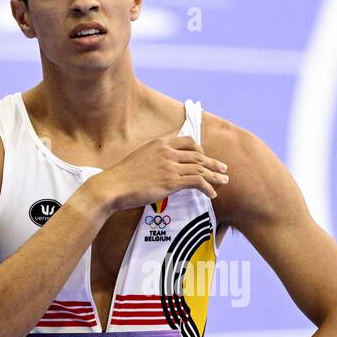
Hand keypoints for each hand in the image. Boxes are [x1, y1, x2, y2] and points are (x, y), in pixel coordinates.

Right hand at [86, 136, 228, 212]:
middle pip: (198, 156)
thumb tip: (163, 166)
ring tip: (224, 181)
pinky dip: (207, 187)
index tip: (206, 157)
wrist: (113, 186)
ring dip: (215, 176)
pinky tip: (212, 194)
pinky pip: (197, 182)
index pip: (188, 142)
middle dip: (213, 163)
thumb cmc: (122, 176)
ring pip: (200, 168)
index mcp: (160, 143)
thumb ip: (155, 157)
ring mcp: (170, 166)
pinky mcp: (171, 181)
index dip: (200, 150)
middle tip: (224, 169)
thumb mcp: (140, 157)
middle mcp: (167, 151)